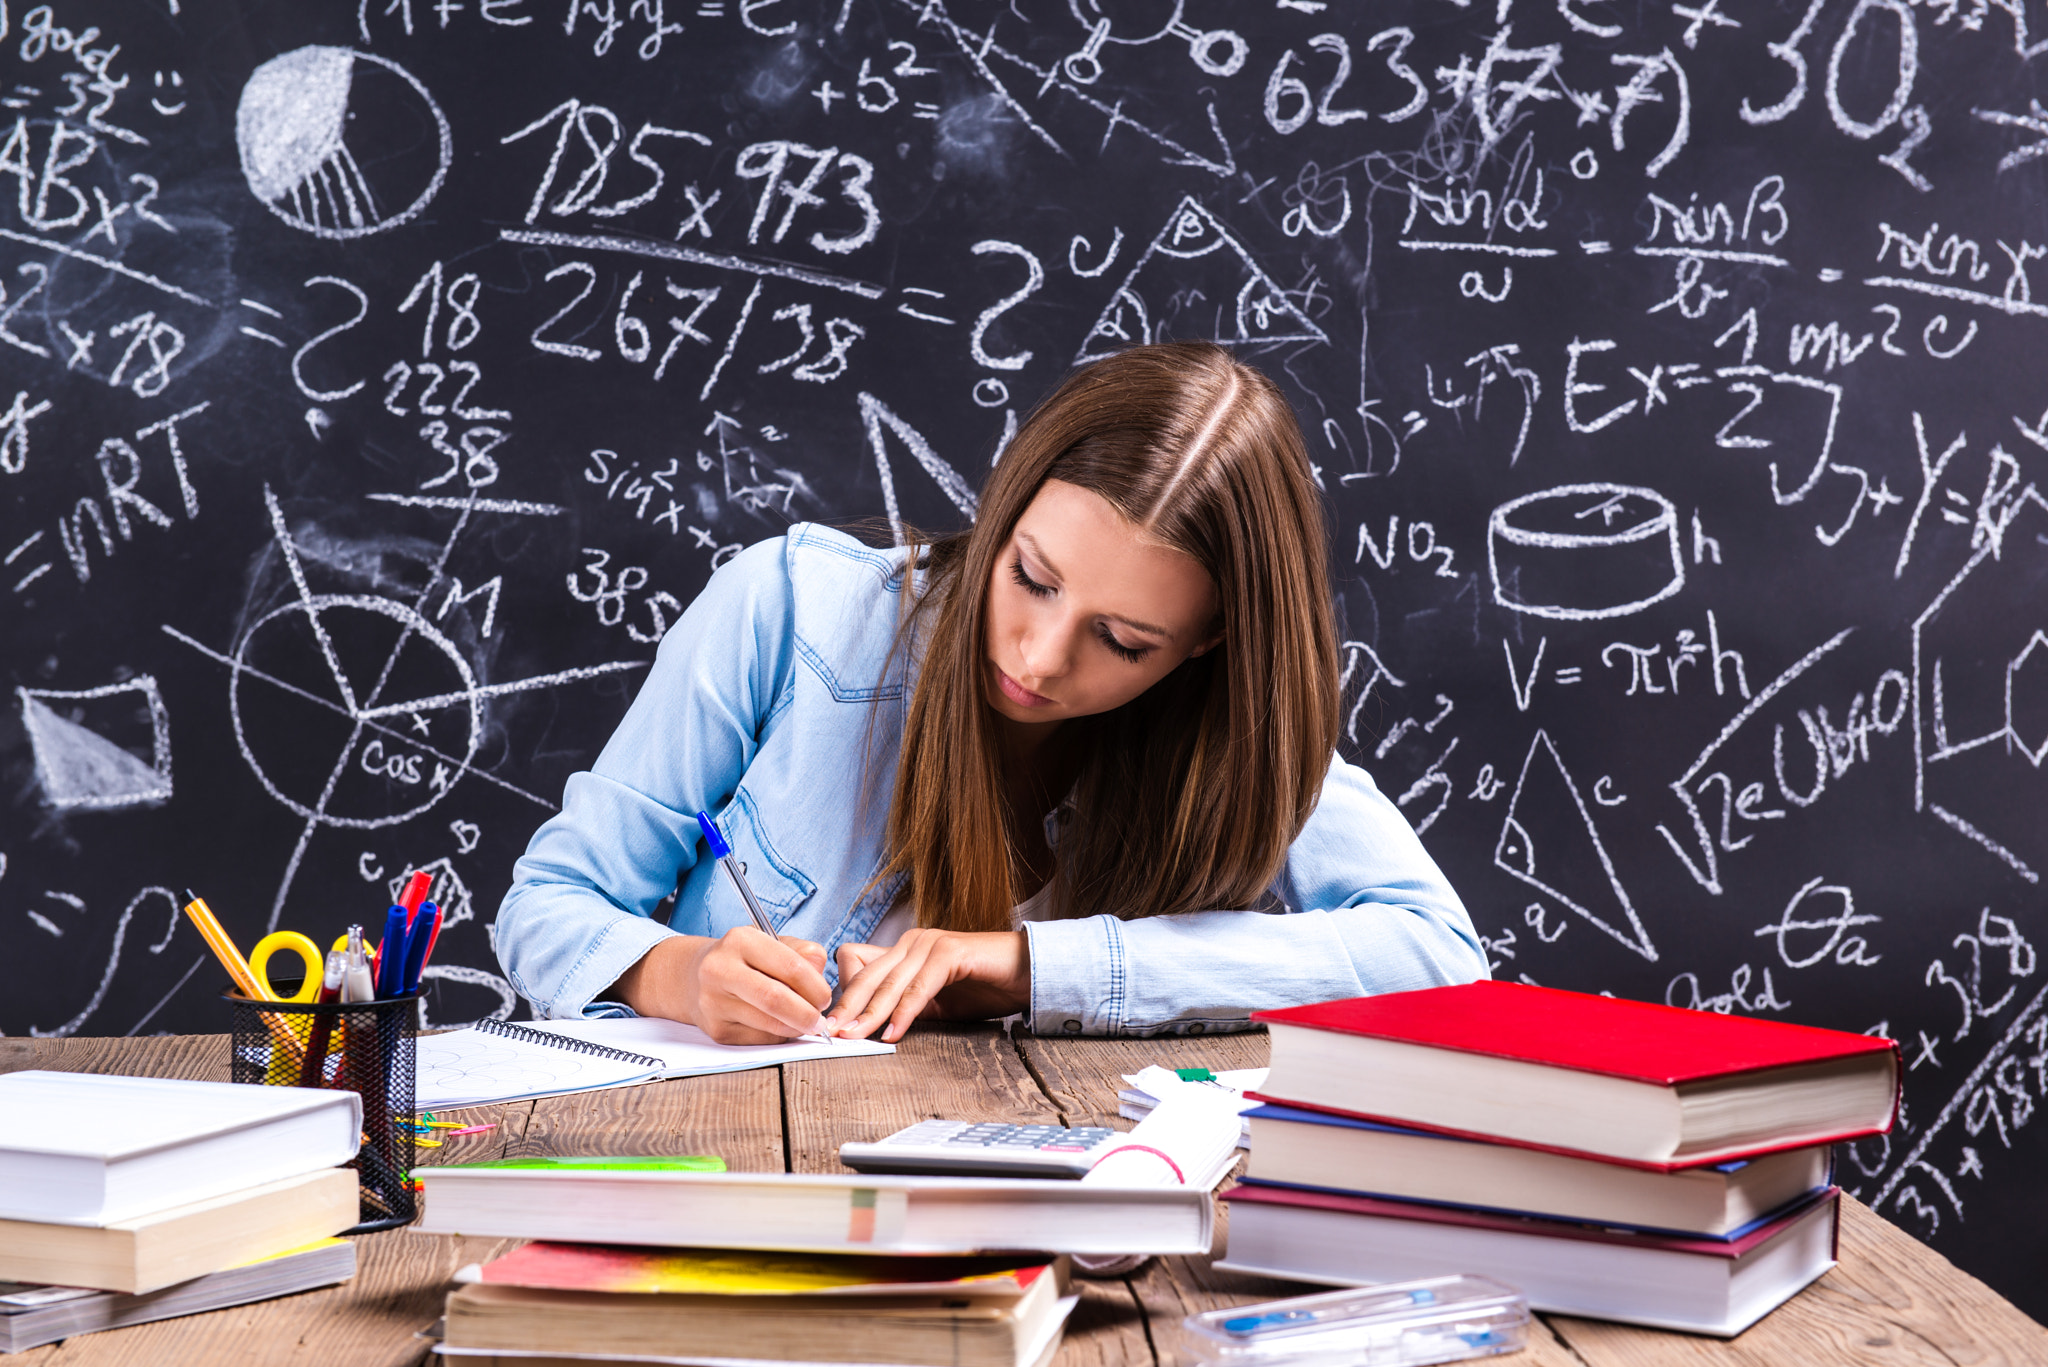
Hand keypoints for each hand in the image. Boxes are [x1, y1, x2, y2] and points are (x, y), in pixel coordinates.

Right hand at [612, 929, 831, 1043]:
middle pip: (775, 999)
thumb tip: (820, 972)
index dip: (815, 987)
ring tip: (805, 1023)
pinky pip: (759, 1038)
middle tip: (820, 1021)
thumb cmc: (744, 960)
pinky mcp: (715, 1029)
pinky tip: (779, 1026)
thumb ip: (802, 953)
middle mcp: (720, 969)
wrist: (694, 978)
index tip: (825, 998)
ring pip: (768, 1024)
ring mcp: (713, 1001)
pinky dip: (778, 1036)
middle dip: (806, 1014)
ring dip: (795, 1028)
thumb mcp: (772, 943)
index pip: (790, 966)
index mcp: (740, 940)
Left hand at [827, 928, 1029, 1041]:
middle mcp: (912, 941)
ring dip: (869, 1013)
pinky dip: (905, 1012)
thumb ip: (904, 1007)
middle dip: (846, 1007)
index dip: (844, 993)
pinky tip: (894, 1033)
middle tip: (829, 1035)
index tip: (833, 1025)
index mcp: (903, 950)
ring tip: (853, 1038)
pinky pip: (919, 987)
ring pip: (889, 982)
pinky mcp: (950, 953)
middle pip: (865, 974)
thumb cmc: (983, 988)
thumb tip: (869, 1028)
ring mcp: (930, 943)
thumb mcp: (934, 1004)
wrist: (1028, 974)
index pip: (855, 963)